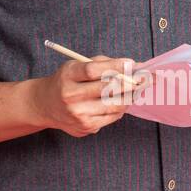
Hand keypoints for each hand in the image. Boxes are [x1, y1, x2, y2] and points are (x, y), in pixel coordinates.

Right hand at [29, 55, 149, 137]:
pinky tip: (124, 101)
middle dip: (130, 83)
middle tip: (146, 78)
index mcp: (68, 76)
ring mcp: (78, 114)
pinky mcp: (85, 126)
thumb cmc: (67, 81)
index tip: (131, 64)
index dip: (114, 66)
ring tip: (138, 89)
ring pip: (114, 105)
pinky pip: (112, 117)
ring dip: (130, 97)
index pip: (93, 71)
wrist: (45, 105)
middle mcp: (70, 96)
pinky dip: (121, 108)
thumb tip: (132, 66)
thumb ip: (102, 64)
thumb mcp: (76, 66)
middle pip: (107, 89)